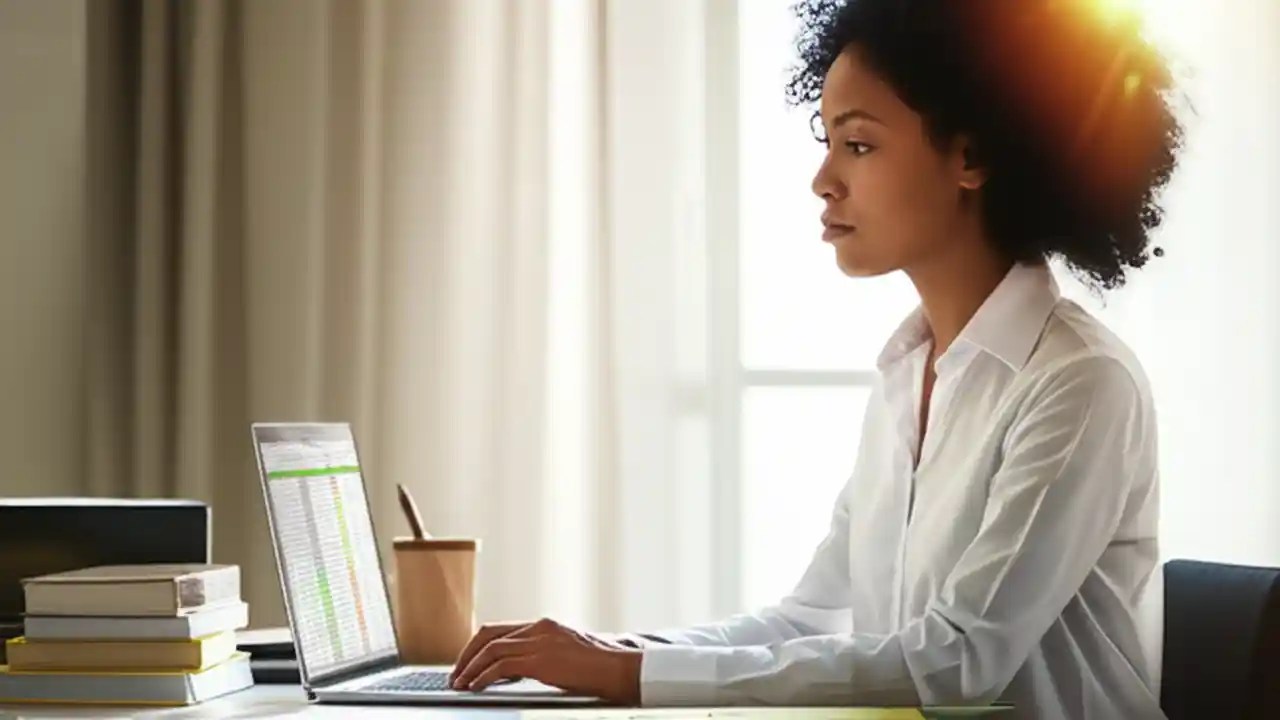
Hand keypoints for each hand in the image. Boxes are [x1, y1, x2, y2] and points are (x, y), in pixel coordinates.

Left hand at [449, 618, 642, 704]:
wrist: (619, 670)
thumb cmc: (600, 668)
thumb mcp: (566, 656)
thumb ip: (542, 656)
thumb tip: (518, 670)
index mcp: (544, 625)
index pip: (500, 630)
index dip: (479, 647)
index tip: (467, 663)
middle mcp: (538, 628)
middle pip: (488, 634)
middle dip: (467, 654)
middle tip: (456, 674)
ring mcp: (539, 641)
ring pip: (490, 649)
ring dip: (470, 668)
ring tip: (460, 684)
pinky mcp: (540, 659)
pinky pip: (500, 666)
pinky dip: (482, 677)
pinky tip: (476, 687)